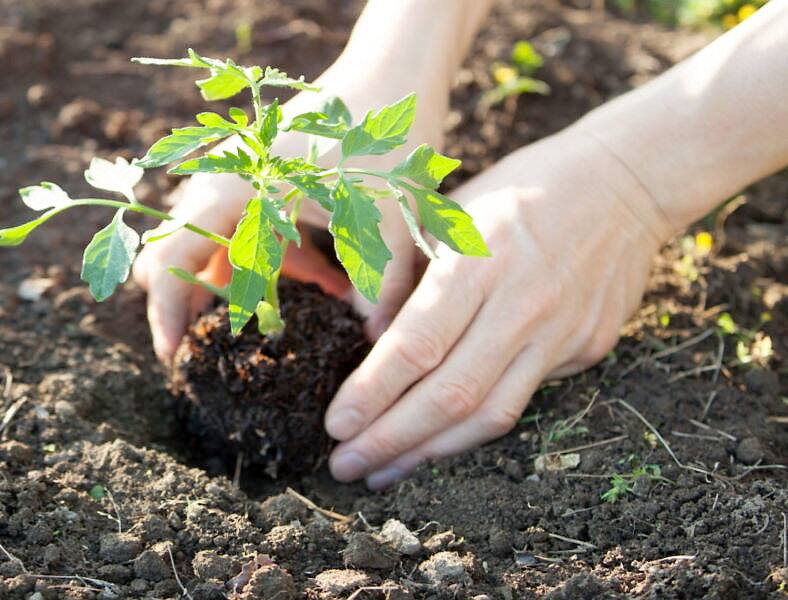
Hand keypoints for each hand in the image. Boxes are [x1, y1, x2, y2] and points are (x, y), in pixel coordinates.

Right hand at [133, 57, 450, 360]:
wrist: (396, 72)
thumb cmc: (385, 138)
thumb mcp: (384, 218)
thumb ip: (379, 287)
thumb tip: (376, 349)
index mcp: (234, 187)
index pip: (172, 258)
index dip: (166, 313)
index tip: (173, 359)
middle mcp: (224, 182)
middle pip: (181, 254)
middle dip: (199, 304)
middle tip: (223, 349)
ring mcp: (241, 180)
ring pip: (218, 247)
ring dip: (247, 285)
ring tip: (294, 313)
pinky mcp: (264, 182)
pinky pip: (252, 233)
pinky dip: (276, 263)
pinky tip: (329, 279)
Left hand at [324, 128, 674, 488]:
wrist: (624, 183)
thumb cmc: (520, 189)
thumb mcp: (450, 209)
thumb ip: (405, 272)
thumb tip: (370, 338)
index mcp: (480, 258)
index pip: (417, 344)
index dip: (372, 392)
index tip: (336, 424)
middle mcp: (522, 302)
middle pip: (451, 394)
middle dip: (390, 439)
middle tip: (345, 465)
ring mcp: (561, 332)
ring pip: (489, 414)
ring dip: (430, 452)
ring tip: (384, 471)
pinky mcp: (586, 350)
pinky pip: (520, 400)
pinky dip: (472, 428)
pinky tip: (438, 440)